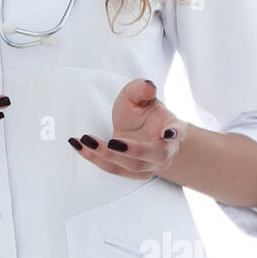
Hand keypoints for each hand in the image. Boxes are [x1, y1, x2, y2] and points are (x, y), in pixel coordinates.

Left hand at [68, 78, 187, 175]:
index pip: (179, 130)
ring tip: (87, 139)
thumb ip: (141, 89)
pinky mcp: (131, 171)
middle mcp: (164, 149)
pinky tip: (77, 144)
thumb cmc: (141, 111)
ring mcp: (149, 164)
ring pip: (131, 166)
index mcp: (171, 128)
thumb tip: (148, 86)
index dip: (176, 132)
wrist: (138, 129)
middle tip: (114, 142)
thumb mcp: (138, 95)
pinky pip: (112, 168)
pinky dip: (93, 157)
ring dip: (106, 155)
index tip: (169, 132)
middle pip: (154, 155)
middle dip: (134, 151)